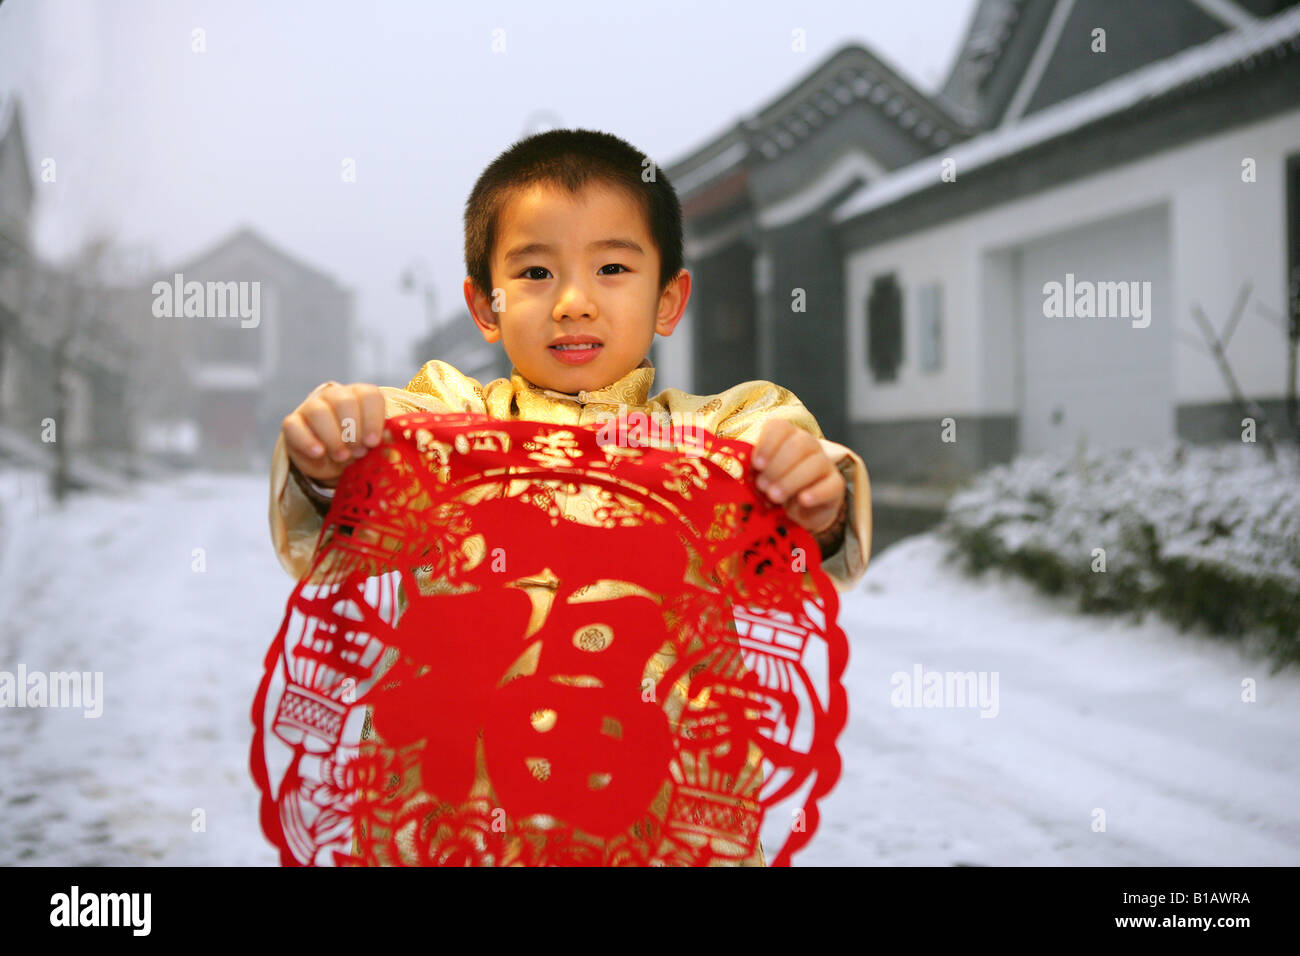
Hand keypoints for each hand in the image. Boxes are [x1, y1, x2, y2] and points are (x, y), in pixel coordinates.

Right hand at [281, 381, 385, 485]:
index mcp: (360, 396)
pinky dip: (307, 441)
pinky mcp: (292, 423)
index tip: (373, 442)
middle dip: (353, 429)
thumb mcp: (371, 445)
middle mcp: (335, 396)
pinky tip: (319, 453)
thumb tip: (390, 440)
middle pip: (344, 401)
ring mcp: (311, 407)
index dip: (373, 418)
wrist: (329, 461)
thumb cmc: (357, 448)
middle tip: (358, 452)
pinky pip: (294, 426)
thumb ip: (381, 439)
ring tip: (342, 457)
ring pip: (318, 411)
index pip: (369, 395)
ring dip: (333, 437)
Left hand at [750, 418, 845, 536]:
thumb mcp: (760, 477)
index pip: (780, 427)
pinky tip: (802, 501)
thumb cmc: (774, 488)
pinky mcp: (835, 485)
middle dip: (778, 466)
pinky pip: (832, 485)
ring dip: (792, 480)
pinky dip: (816, 493)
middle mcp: (808, 445)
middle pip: (799, 444)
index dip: (768, 443)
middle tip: (762, 486)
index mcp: (786, 438)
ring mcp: (824, 464)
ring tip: (775, 497)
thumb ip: (751, 471)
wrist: (799, 512)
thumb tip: (734, 472)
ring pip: (815, 463)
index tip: (757, 465)